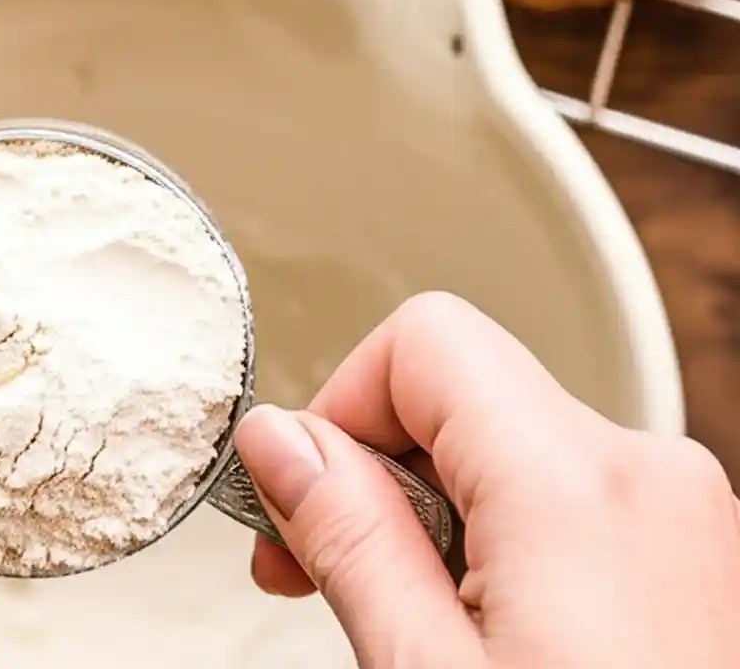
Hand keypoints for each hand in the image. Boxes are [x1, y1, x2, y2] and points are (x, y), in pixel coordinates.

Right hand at [236, 292, 739, 667]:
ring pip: (507, 446)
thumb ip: (348, 535)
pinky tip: (480, 631)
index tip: (303, 497)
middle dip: (376, 467)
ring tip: (407, 621)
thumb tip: (281, 439)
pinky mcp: (691, 552)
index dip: (340, 406)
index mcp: (577, 485)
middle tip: (323, 573)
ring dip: (432, 512)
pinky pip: (562, 497)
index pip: (425, 341)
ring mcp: (682, 513)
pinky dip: (495, 539)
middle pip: (464, 390)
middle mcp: (647, 474)